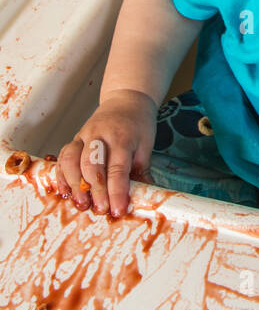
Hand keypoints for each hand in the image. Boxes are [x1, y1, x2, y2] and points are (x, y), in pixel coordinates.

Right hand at [55, 90, 156, 218]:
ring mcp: (84, 136)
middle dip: (95, 191)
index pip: (118, 168)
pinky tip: (65, 191)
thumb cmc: (138, 124)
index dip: (117, 191)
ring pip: (71, 159)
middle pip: (92, 165)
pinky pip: (62, 156)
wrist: (126, 99)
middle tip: (100, 210)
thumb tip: (144, 198)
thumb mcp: (146, 145)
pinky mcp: (75, 138)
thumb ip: (142, 171)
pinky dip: (61, 175)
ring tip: (81, 204)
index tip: (118, 210)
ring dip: (73, 184)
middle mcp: (100, 135)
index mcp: (122, 138)